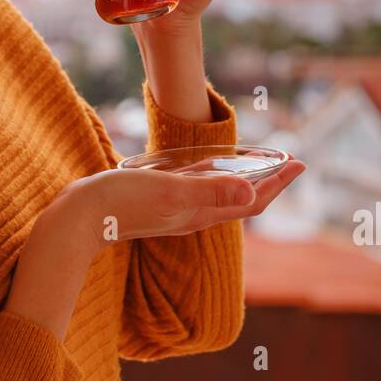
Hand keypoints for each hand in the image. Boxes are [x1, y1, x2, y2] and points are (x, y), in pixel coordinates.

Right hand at [56, 158, 306, 250]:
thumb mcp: (170, 191)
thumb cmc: (122, 203)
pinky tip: (207, 168)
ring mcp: (174, 210)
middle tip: (290, 162)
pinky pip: (195, 190)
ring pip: (220, 195)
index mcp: (200, 213)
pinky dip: (212, 177)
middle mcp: (192, 215)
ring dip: (243, 179)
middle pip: (241, 199)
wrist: (78, 218)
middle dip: (268, 181)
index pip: (252, 200)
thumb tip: (253, 188)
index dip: (279, 183)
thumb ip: (210, 190)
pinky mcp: (157, 202)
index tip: (301, 164)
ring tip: (259, 165)